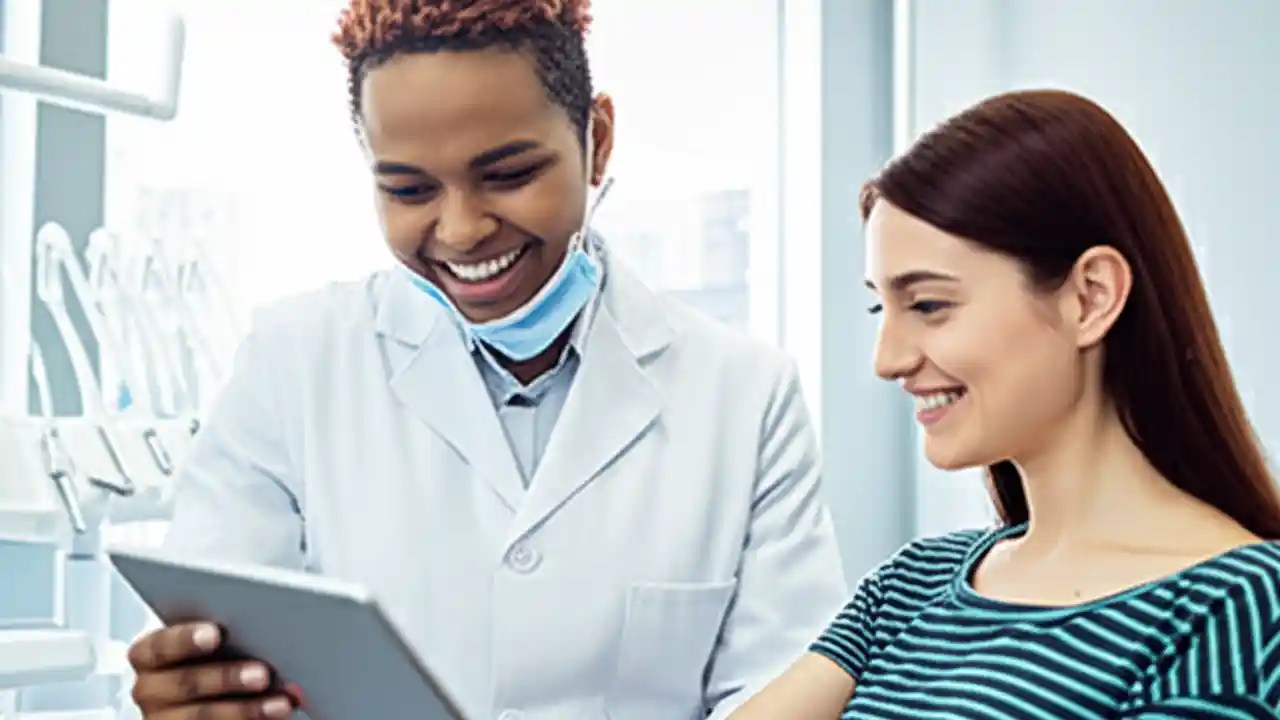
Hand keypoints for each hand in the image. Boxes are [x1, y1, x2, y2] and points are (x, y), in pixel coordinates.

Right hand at [128, 621, 300, 718]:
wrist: (210, 699)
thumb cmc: (214, 660)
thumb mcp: (214, 646)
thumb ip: (230, 637)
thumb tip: (268, 637)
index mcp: (151, 655)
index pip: (161, 645)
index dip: (186, 639)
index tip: (215, 634)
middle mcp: (150, 689)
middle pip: (186, 683)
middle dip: (227, 678)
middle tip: (262, 674)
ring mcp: (163, 718)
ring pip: (201, 716)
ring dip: (245, 710)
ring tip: (280, 705)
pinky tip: (272, 718)